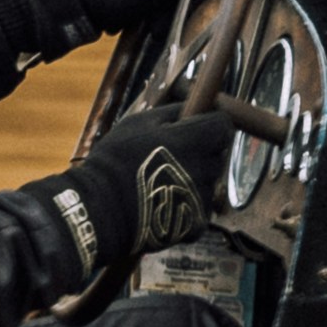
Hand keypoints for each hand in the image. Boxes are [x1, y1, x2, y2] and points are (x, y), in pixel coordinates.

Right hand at [57, 107, 248, 279]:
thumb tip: (192, 103)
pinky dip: (186, 207)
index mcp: (193, 140)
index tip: (197, 127)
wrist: (102, 211)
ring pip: (208, 184)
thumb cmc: (116, 162)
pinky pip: (199, 210)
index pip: (223, 126)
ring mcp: (202, 199)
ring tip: (161, 185)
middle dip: (201, 153)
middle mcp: (204, 169)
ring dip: (193, 181)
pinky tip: (162, 204)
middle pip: (217, 156)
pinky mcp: (196, 224)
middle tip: (172, 158)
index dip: (212, 124)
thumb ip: (171, 112)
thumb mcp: (138, 123)